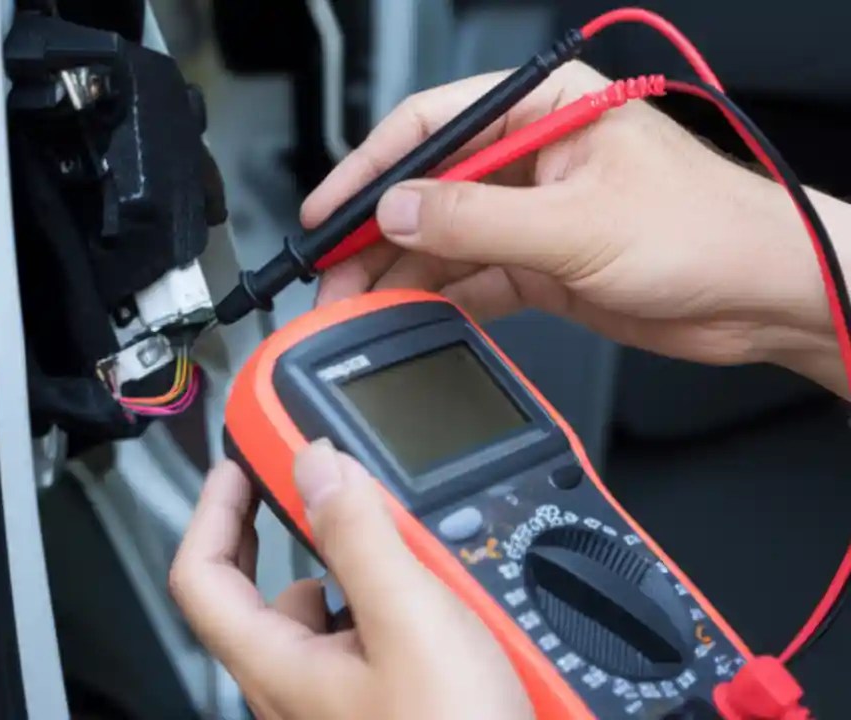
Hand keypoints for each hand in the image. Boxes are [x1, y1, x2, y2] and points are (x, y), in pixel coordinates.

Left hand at [169, 440, 531, 718]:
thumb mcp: (409, 624)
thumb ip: (359, 539)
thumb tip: (316, 468)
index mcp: (278, 667)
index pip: (202, 577)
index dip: (213, 512)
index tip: (238, 466)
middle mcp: (301, 689)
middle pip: (273, 594)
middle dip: (307, 536)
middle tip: (332, 492)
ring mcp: (346, 704)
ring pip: (337, 618)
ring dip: (369, 574)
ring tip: (417, 551)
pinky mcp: (393, 710)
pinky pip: (382, 645)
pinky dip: (406, 611)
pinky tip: (451, 606)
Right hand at [304, 61, 849, 397]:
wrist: (768, 297)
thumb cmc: (711, 231)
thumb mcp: (578, 223)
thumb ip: (476, 219)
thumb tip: (398, 212)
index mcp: (546, 110)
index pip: (433, 125)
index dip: (371, 167)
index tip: (329, 208)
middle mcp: (534, 156)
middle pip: (428, 189)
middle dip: (377, 232)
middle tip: (334, 271)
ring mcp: (534, 214)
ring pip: (443, 240)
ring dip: (400, 273)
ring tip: (358, 302)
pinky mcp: (542, 265)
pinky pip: (471, 278)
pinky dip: (437, 299)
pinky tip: (407, 314)